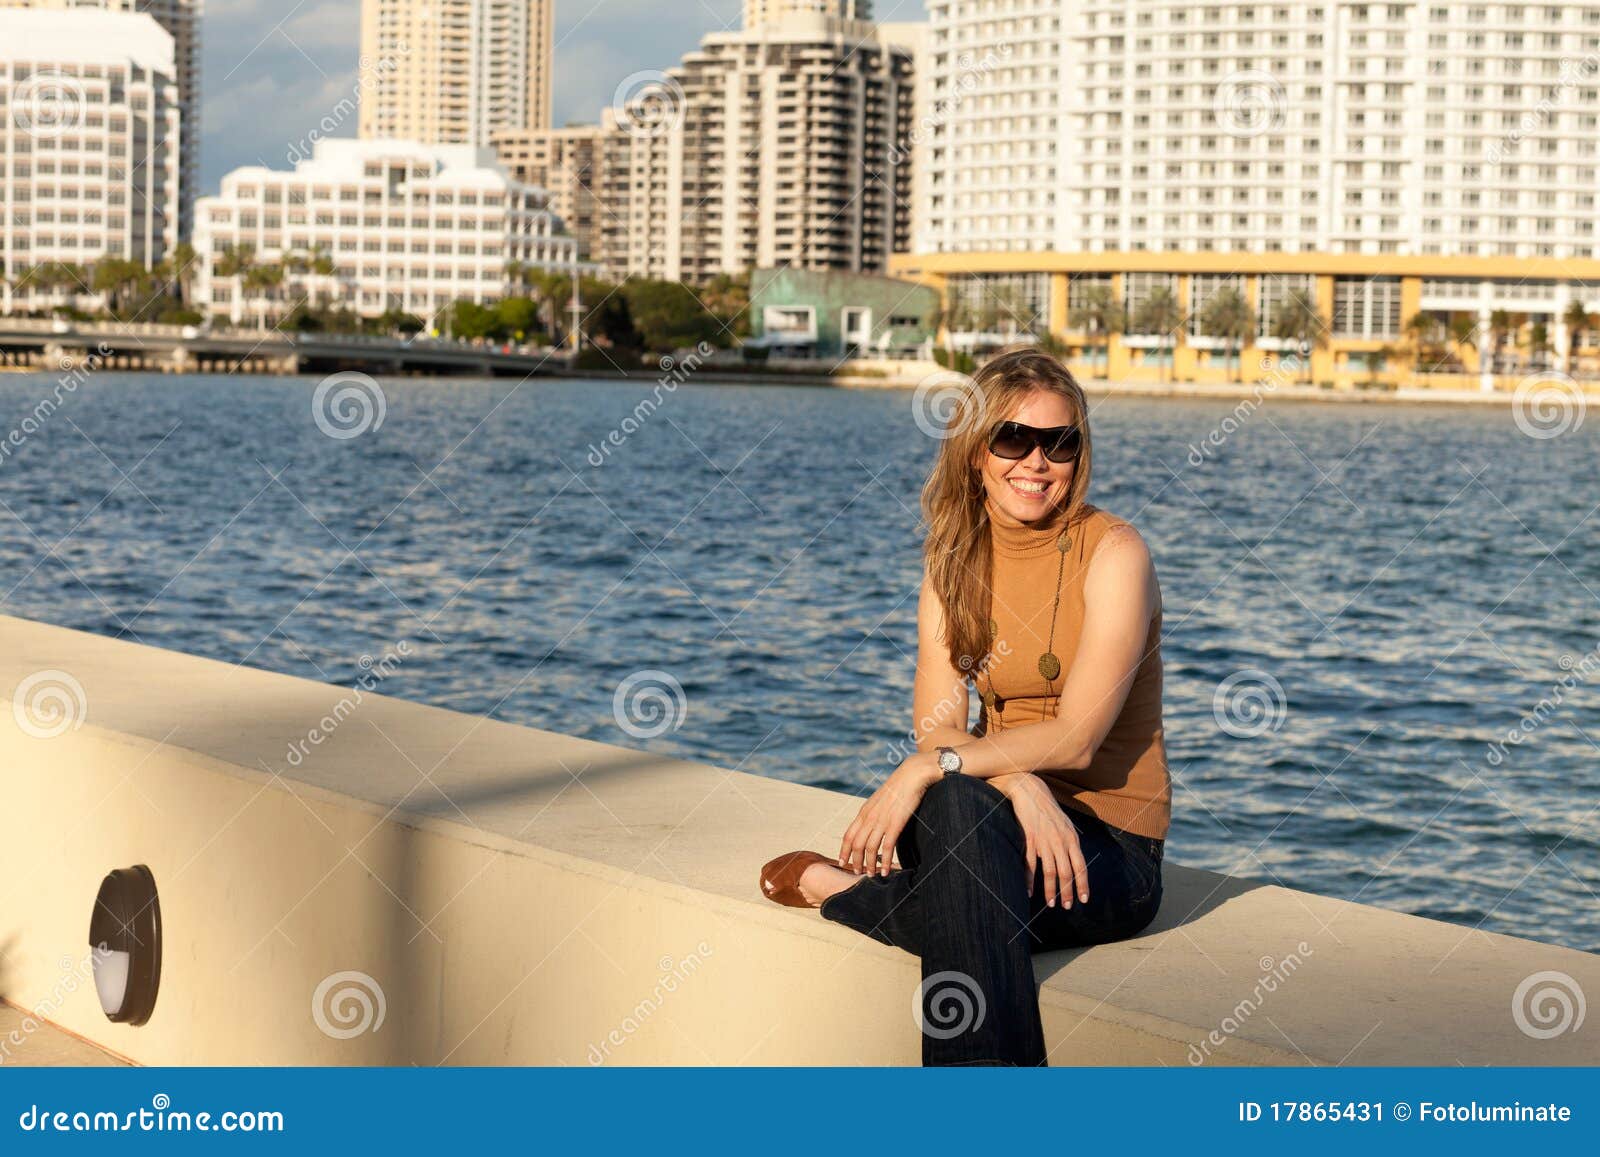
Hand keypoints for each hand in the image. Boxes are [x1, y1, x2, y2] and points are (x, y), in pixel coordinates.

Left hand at [839, 753, 939, 876]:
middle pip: (856, 844)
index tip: (842, 862)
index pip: (848, 835)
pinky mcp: (895, 823)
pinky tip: (885, 871)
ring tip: (871, 875)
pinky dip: (884, 861)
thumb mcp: (879, 801)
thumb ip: (873, 814)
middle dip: (855, 861)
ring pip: (869, 848)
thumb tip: (871, 826)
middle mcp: (869, 817)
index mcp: (864, 812)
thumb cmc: (898, 788)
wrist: (912, 775)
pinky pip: (886, 847)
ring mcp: (881, 820)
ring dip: (869, 864)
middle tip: (857, 873)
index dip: (843, 851)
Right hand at [996, 774, 1088, 908]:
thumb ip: (1070, 842)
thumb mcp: (1065, 824)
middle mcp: (1060, 841)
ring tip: (1051, 904)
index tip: (1084, 899)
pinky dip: (1030, 881)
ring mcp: (1044, 841)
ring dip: (1051, 891)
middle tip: (1067, 907)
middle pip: (1066, 873)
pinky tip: (1030, 892)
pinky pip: (1030, 864)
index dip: (1083, 885)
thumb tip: (1075, 860)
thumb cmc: (1047, 808)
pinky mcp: (1029, 839)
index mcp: (1072, 838)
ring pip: (1050, 872)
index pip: (1081, 867)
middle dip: (1068, 893)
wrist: (1029, 790)